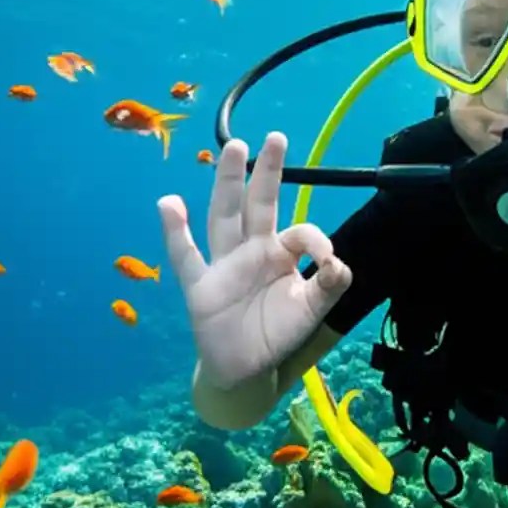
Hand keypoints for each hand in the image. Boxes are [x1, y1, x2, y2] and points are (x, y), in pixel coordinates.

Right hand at [157, 132, 351, 389]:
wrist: (247, 370)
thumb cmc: (278, 332)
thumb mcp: (311, 310)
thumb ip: (328, 287)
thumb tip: (338, 263)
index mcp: (280, 253)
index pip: (298, 232)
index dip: (314, 239)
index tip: (327, 259)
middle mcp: (251, 250)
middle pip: (258, 203)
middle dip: (267, 172)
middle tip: (275, 137)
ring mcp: (224, 264)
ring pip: (224, 217)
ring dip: (227, 183)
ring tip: (233, 148)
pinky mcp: (200, 286)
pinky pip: (185, 256)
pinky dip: (175, 232)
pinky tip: (169, 203)